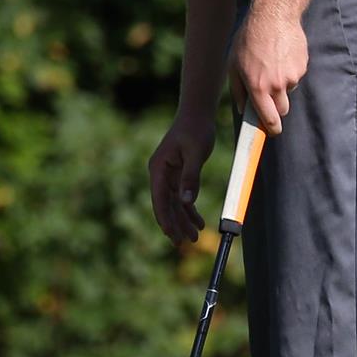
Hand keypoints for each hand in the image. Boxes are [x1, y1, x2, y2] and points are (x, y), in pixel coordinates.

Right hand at [147, 112, 215, 243]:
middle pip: (166, 204)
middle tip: (185, 243)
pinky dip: (189, 209)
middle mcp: (160, 173)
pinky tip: (198, 222)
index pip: (159, 199)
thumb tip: (186, 202)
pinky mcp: (178, 174)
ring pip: (174, 203)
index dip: (165, 219)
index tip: (172, 235)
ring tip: (193, 237)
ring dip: (183, 220)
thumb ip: (191, 177)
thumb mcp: (196, 153)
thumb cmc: (195, 129)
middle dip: (175, 224)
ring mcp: (168, 175)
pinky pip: (182, 196)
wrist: (197, 113)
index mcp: (158, 168)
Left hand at [230, 5, 307, 136]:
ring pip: (288, 90)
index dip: (271, 129)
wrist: (274, 15)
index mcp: (258, 87)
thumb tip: (243, 110)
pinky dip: (289, 70)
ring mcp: (292, 76)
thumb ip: (238, 91)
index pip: (269, 119)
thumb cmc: (249, 40)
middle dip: (276, 107)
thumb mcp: (233, 65)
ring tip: (271, 62)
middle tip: (267, 93)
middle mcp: (277, 85)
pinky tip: (280, 55)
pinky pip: (296, 76)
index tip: (271, 132)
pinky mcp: (303, 66)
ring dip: (281, 84)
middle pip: (282, 110)